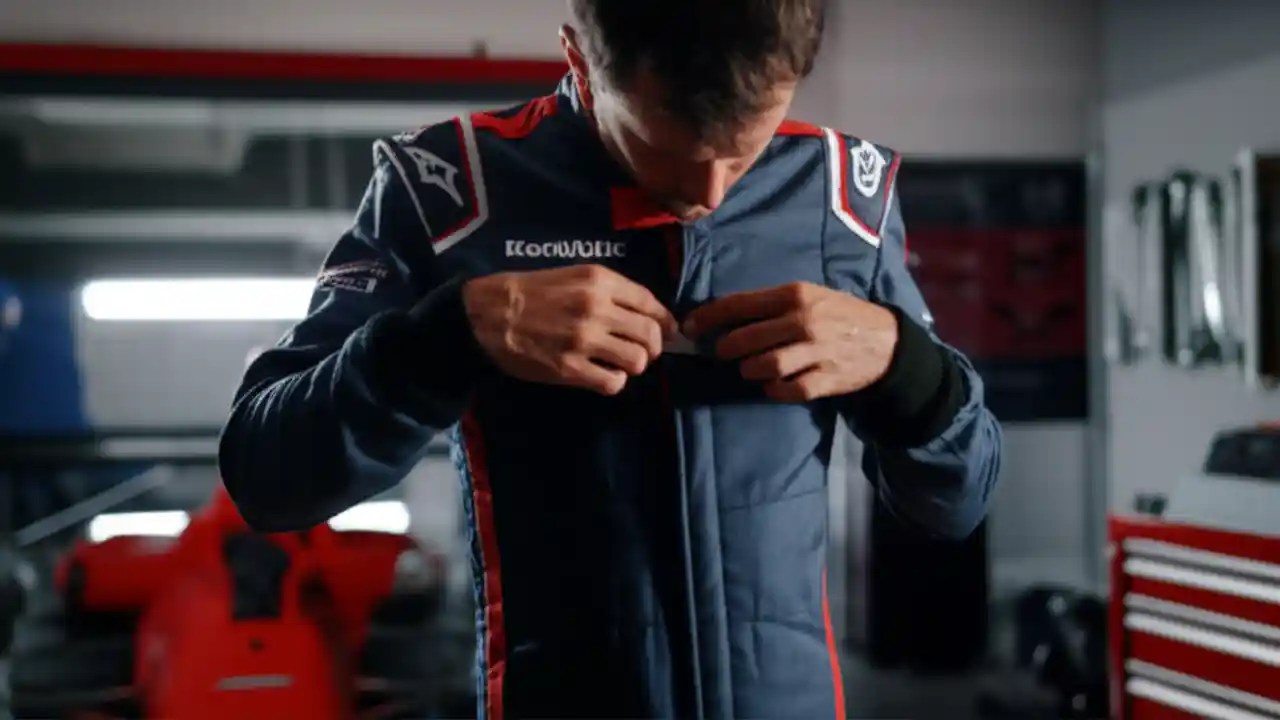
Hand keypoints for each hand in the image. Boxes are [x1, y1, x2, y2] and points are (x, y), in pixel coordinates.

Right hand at [463, 264, 677, 395]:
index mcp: (600, 281)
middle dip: (653, 346)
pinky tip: (602, 376)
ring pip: (637, 361)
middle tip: (643, 351)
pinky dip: (614, 382)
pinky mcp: (570, 369)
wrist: (486, 314)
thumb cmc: (528, 291)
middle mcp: (597, 309)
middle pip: (650, 335)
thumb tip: (643, 313)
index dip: (665, 321)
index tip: (667, 330)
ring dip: (634, 365)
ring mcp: (585, 340)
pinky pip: (613, 383)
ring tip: (620, 363)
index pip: (650, 303)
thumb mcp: (572, 275)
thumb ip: (608, 291)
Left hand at [682, 282, 898, 402]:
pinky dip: (773, 390)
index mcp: (795, 294)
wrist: (885, 341)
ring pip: (765, 366)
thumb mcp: (809, 295)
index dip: (709, 317)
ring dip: (749, 369)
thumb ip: (770, 305)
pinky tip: (772, 385)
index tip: (690, 327)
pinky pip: (787, 390)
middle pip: (746, 339)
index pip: (739, 304)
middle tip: (722, 353)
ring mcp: (816, 351)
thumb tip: (724, 317)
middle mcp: (804, 320)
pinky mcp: (826, 379)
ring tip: (749, 368)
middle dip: (726, 349)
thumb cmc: (838, 314)